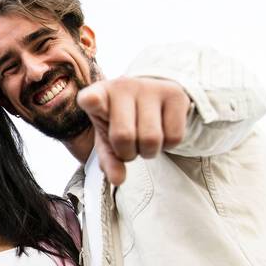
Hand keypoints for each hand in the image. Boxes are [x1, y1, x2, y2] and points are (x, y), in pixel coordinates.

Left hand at [76, 76, 190, 184]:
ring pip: (151, 139)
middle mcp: (122, 86)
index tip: (91, 101)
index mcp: (98, 96)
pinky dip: (168, 145)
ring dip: (148, 151)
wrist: (153, 97)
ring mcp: (150, 87)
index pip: (91, 98)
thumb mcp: (108, 140)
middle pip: (124, 137)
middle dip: (127, 153)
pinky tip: (162, 131)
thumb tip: (118, 180)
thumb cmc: (122, 121)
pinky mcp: (175, 93)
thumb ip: (109, 160)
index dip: (92, 101)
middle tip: (129, 146)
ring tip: (144, 139)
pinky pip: (174, 137)